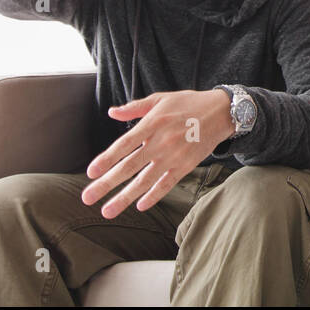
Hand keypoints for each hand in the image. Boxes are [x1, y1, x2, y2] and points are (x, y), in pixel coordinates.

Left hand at [82, 89, 232, 216]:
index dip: (106, 159)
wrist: (221, 112)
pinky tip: (140, 206)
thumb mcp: (161, 99)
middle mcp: (161, 142)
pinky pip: (167, 184)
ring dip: (124, 197)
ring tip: (107, 211)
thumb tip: (112, 112)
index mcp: (153, 123)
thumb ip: (135, 107)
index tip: (91, 172)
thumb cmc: (188, 103)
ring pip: (145, 181)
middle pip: (129, 167)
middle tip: (87, 198)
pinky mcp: (186, 166)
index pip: (124, 144)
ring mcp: (174, 156)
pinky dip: (154, 196)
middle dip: (106, 184)